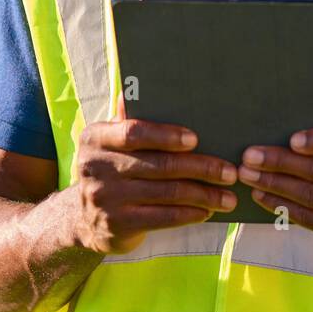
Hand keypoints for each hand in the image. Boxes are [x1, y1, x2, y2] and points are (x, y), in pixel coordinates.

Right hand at [68, 94, 238, 254]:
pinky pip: (162, 218)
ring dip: (203, 195)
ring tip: (228, 197)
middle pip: (159, 165)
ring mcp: (106, 199)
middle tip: (229, 172)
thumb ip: (126, 119)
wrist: (82, 219)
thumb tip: (137, 86)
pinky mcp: (117, 225)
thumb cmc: (111, 168)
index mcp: (96, 138)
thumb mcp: (110, 141)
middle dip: (201, 168)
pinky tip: (207, 211)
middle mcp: (97, 167)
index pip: (134, 133)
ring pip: (167, 194)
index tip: (195, 139)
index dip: (166, 135)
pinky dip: (189, 214)